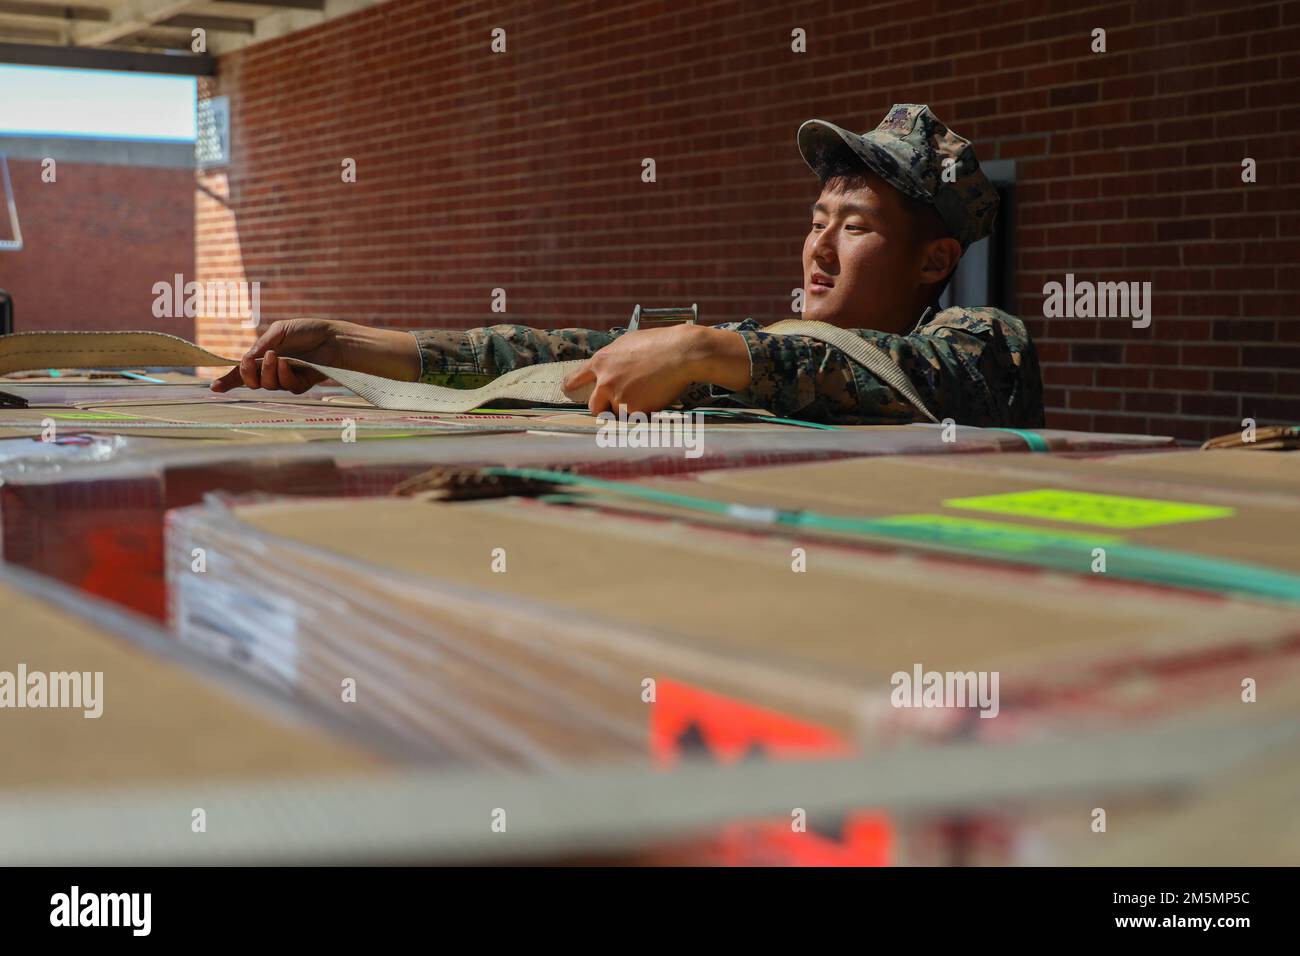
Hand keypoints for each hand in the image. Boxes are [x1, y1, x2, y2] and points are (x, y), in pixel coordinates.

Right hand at [210, 319, 419, 393]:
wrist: (332, 337)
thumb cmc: (307, 331)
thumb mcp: (279, 332)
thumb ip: (261, 345)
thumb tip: (245, 360)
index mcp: (264, 357)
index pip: (243, 372)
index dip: (229, 381)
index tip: (214, 388)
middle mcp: (273, 370)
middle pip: (251, 383)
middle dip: (247, 375)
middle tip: (251, 363)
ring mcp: (286, 378)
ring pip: (267, 385)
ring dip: (268, 372)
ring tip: (277, 356)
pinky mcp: (301, 384)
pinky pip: (286, 386)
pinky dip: (284, 375)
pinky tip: (288, 364)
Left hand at [561, 325, 750, 414]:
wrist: (681, 353)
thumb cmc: (659, 343)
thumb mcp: (628, 342)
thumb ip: (613, 357)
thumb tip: (608, 365)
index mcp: (601, 361)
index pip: (576, 378)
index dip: (571, 386)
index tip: (567, 390)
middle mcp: (605, 381)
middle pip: (594, 406)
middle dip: (604, 408)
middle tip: (619, 405)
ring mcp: (618, 397)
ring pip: (616, 414)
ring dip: (627, 410)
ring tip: (646, 394)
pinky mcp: (634, 409)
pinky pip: (634, 418)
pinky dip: (642, 414)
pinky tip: (655, 398)